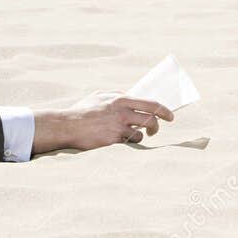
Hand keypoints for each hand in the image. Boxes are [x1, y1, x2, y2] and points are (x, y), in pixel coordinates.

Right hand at [31, 93, 173, 155]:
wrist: (67, 125)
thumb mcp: (100, 96)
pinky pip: (129, 143)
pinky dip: (128, 142)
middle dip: (157, 126)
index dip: (164, 110)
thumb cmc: (83, 110)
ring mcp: (118, 127)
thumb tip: (132, 95)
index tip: (170, 116)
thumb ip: (117, 94)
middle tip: (155, 130)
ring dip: (140, 135)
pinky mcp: (113, 141)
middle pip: (151, 119)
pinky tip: (120, 140)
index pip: (151, 104)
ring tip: (132, 136)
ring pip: (141, 133)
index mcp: (121, 99)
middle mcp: (122, 112)